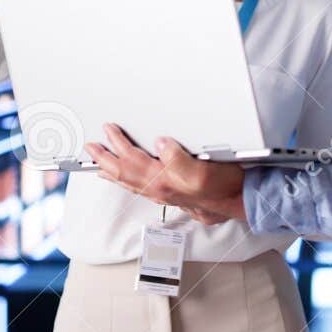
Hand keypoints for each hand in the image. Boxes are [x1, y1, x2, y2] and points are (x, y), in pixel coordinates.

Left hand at [89, 123, 246, 223]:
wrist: (240, 202)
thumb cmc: (225, 186)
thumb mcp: (204, 168)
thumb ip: (178, 158)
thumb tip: (161, 144)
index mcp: (164, 180)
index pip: (132, 161)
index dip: (118, 143)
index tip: (108, 129)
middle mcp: (159, 189)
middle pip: (123, 174)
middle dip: (104, 159)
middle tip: (90, 147)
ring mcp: (163, 194)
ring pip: (129, 183)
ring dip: (111, 171)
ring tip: (98, 164)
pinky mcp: (170, 194)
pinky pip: (138, 188)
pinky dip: (125, 181)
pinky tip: (124, 178)